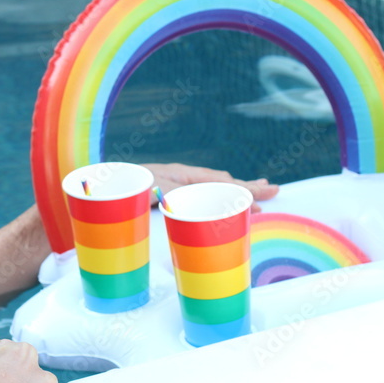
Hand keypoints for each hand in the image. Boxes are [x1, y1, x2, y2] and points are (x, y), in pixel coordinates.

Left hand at [142, 162, 278, 212]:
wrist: (110, 182)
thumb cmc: (134, 185)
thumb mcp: (161, 191)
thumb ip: (185, 197)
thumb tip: (202, 206)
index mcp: (188, 176)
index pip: (224, 183)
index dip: (246, 191)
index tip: (266, 197)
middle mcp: (187, 178)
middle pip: (224, 182)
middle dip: (248, 187)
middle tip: (273, 189)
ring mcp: (180, 184)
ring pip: (215, 186)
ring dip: (235, 190)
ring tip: (255, 191)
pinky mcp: (171, 193)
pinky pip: (202, 192)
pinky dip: (218, 194)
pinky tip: (220, 196)